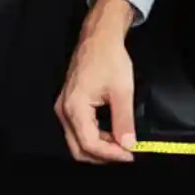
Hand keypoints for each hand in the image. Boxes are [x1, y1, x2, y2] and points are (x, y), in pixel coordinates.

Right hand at [55, 0, 138, 163]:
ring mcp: (64, 108)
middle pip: (79, 148)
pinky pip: (79, 129)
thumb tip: (128, 143)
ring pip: (78, 141)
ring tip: (122, 144)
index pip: (90, 144)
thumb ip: (124, 120)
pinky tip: (112, 134)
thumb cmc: (109, 58)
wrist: (99, 39)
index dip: (111, 154)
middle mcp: (64, 111)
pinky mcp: (69, 105)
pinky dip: (95, 136)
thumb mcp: (122, 91)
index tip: (130, 155)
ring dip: (99, 147)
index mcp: (75, 108)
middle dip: (103, 156)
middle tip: (126, 154)